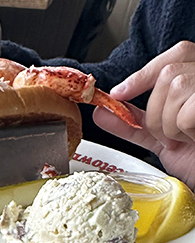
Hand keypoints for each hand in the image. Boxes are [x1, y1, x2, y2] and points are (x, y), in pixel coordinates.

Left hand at [93, 41, 194, 189]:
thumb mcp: (161, 139)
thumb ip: (135, 124)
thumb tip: (102, 113)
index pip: (175, 56)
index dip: (145, 73)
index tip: (119, 94)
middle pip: (169, 75)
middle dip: (156, 111)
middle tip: (167, 136)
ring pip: (176, 88)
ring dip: (168, 124)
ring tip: (183, 140)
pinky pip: (187, 112)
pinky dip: (183, 131)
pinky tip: (193, 139)